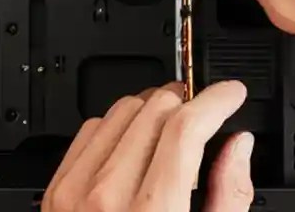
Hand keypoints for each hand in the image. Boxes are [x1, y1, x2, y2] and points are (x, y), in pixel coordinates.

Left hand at [43, 80, 253, 211]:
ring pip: (120, 112)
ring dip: (153, 110)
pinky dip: (118, 126)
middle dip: (188, 104)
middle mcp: (106, 199)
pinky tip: (136, 143)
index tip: (231, 94)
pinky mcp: (55, 194)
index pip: (185, 128)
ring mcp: (74, 194)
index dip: (216, 100)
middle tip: (207, 113)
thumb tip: (238, 148)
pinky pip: (89, 131)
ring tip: (174, 128)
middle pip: (154, 111)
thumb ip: (228, 196)